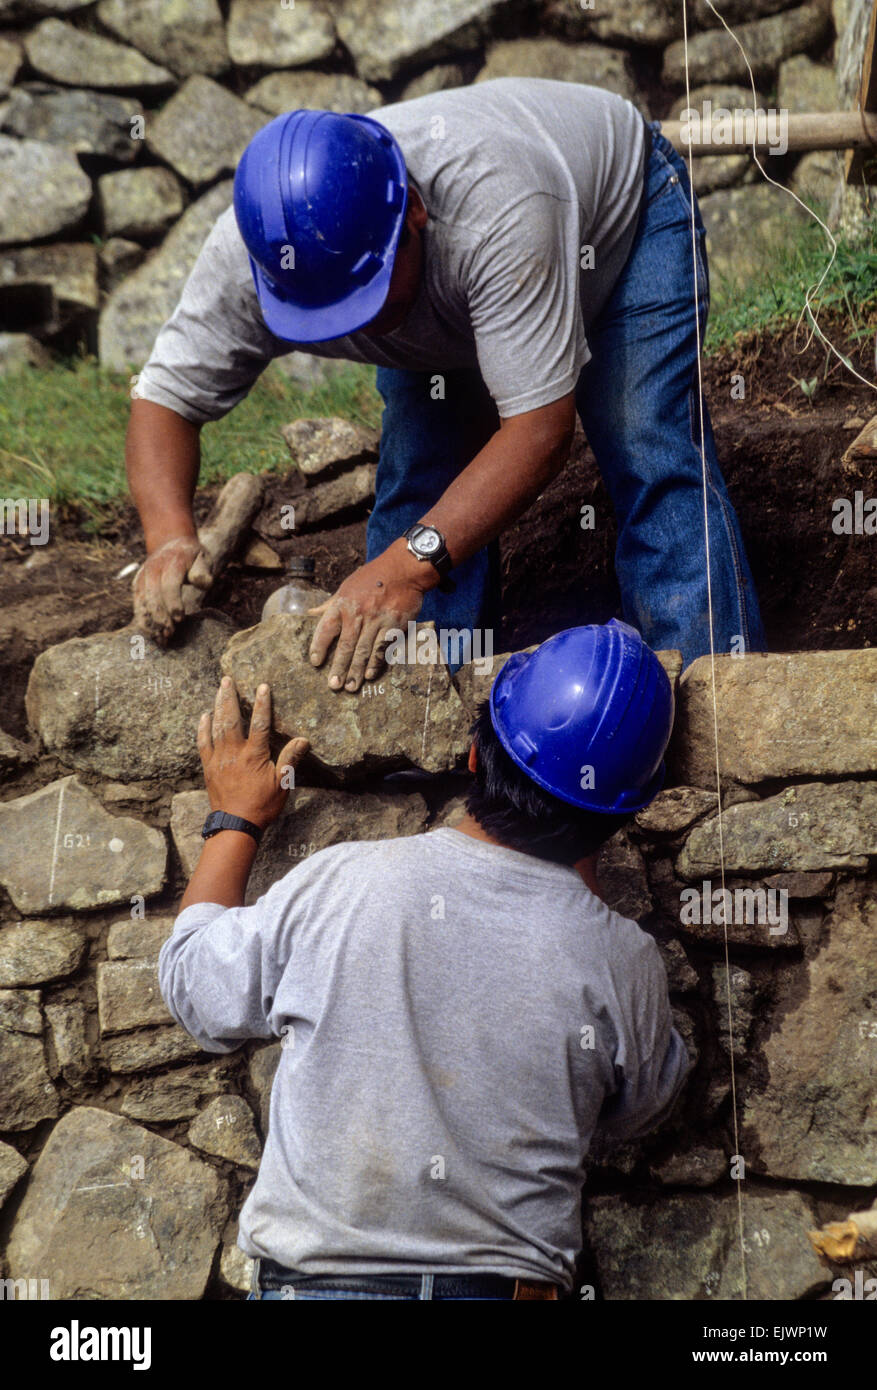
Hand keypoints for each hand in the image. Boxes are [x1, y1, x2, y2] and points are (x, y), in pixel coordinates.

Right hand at [133, 535, 205, 645]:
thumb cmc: (191, 556)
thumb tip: (202, 583)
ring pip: (142, 602)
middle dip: (160, 616)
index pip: (169, 584)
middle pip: (153, 596)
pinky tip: (153, 635)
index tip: (180, 618)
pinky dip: (143, 621)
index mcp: (171, 562)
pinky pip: (137, 605)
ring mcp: (143, 578)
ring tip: (161, 639)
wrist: (170, 543)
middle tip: (170, 633)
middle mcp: (153, 569)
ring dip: (150, 622)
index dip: (173, 602)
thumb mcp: (202, 557)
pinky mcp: (137, 586)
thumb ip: (203, 570)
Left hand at [197, 677, 309, 828]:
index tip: (263, 686)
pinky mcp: (209, 767)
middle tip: (227, 679)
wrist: (235, 824)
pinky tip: (204, 716)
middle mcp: (234, 753)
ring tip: (219, 690)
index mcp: (254, 755)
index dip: (262, 704)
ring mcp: (219, 759)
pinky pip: (203, 743)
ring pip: (215, 727)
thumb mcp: (282, 784)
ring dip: (217, 706)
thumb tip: (303, 740)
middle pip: (231, 719)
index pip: (259, 723)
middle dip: (229, 697)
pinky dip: (203, 728)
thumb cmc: (262, 805)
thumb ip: (290, 760)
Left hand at [308, 543, 432, 691]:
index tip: (315, 663)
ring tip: (350, 687)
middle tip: (333, 685)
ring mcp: (376, 620)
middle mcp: (358, 613)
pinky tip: (370, 675)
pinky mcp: (394, 625)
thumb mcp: (346, 586)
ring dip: (356, 671)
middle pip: (345, 645)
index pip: (326, 628)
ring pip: (363, 650)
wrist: (403, 570)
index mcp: (342, 603)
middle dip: (338, 667)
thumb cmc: (372, 577)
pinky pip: (383, 648)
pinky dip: (376, 663)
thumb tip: (310, 613)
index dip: (319, 646)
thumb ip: (330, 604)